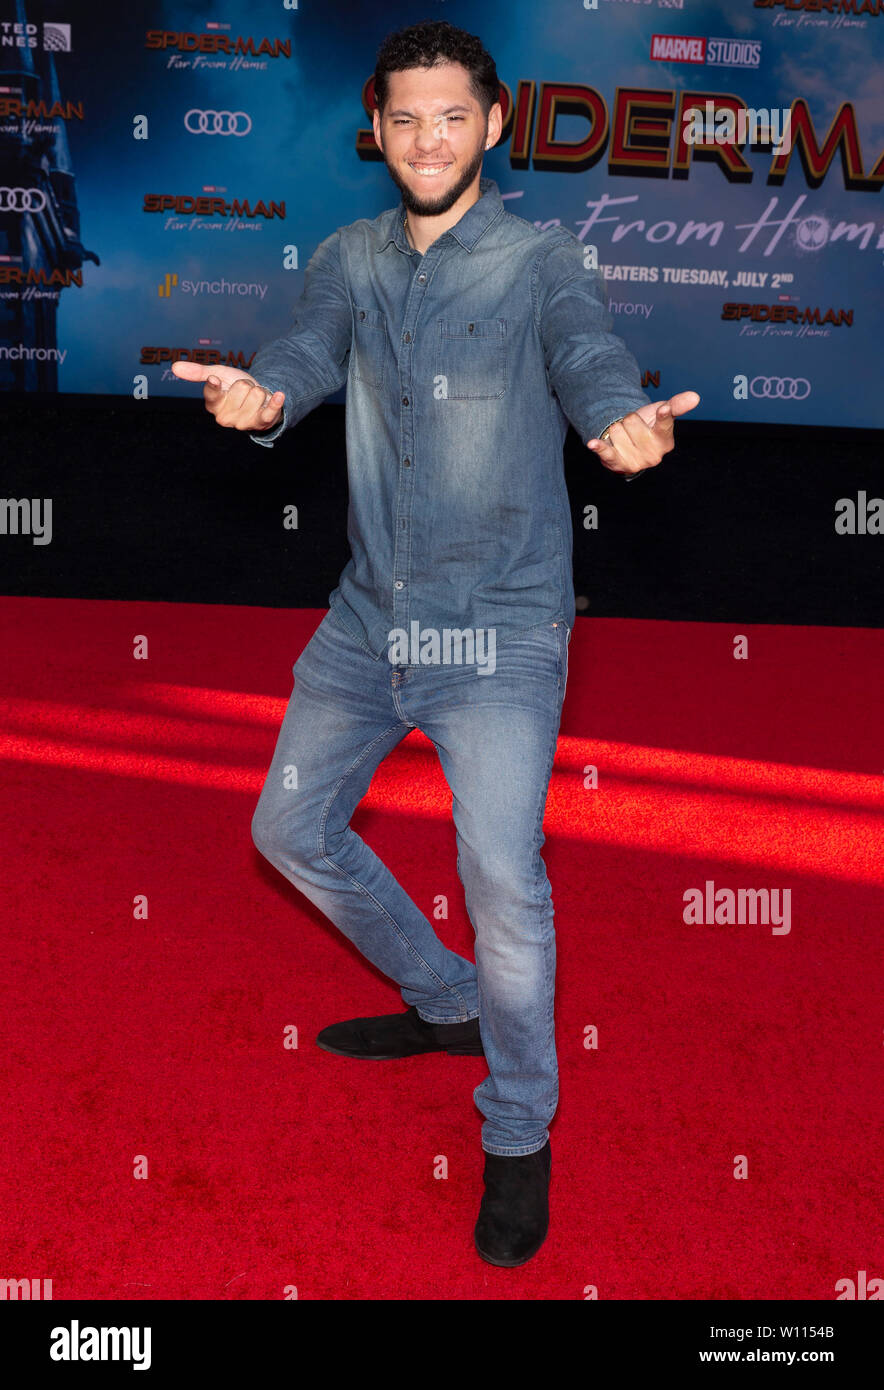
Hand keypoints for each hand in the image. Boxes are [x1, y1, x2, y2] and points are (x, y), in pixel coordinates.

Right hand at [170, 360, 285, 430]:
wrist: (257, 398)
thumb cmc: (234, 386)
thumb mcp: (217, 375)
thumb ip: (198, 372)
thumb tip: (174, 367)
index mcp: (213, 405)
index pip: (212, 392)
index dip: (215, 385)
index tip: (216, 380)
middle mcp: (225, 418)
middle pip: (241, 387)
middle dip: (246, 383)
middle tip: (245, 391)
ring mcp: (243, 423)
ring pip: (256, 394)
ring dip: (259, 390)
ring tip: (254, 398)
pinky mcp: (261, 424)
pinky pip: (269, 412)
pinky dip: (275, 402)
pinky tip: (279, 395)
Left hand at [586, 390, 699, 476]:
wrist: (628, 447)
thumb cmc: (647, 428)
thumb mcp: (661, 414)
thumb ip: (677, 405)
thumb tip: (695, 396)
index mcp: (666, 441)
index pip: (664, 423)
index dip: (663, 415)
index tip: (664, 410)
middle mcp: (653, 455)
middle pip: (631, 420)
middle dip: (628, 420)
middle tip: (633, 429)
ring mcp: (635, 461)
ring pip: (616, 429)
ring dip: (617, 430)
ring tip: (624, 437)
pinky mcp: (617, 464)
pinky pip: (606, 452)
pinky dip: (599, 447)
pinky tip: (593, 444)